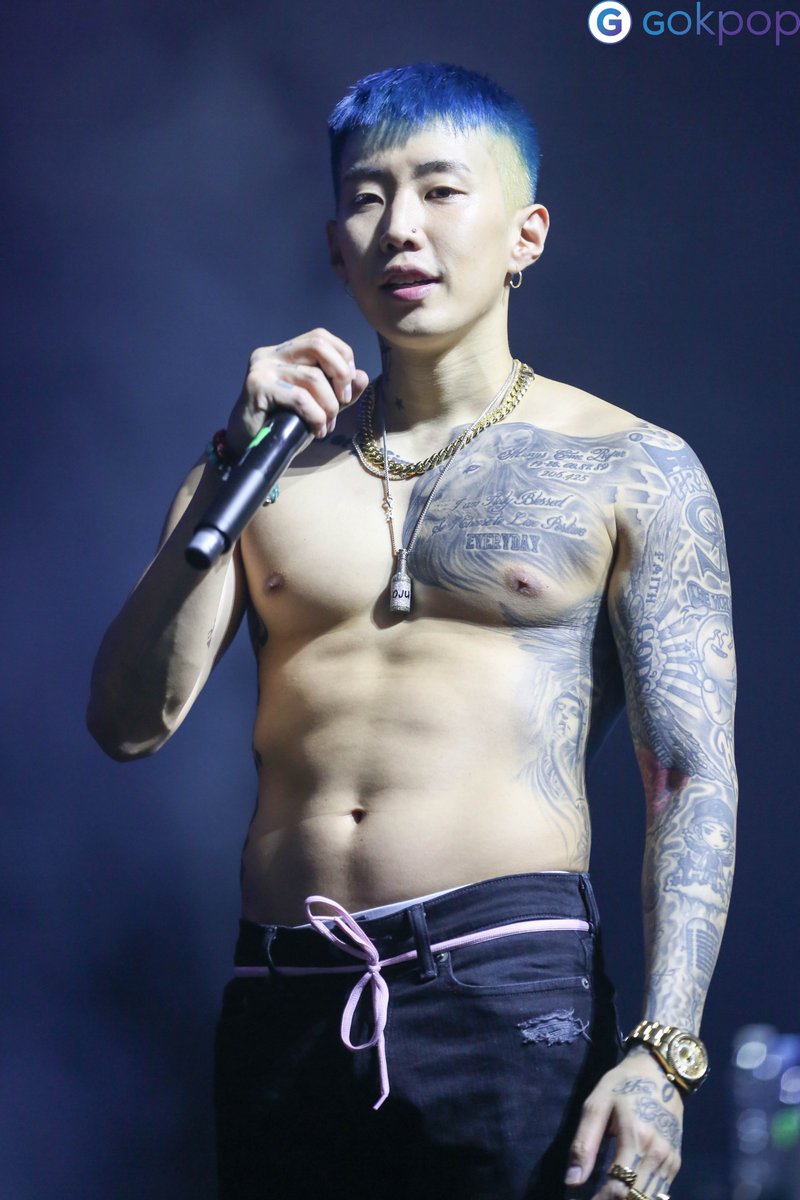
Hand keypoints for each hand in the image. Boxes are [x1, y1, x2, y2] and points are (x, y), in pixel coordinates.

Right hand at [226, 329, 369, 452]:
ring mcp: (262, 368)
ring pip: (313, 377)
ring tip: (326, 425)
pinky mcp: (256, 386)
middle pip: (318, 344)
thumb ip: (339, 392)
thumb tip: (362, 376)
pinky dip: (316, 416)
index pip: (320, 337)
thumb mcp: (318, 407)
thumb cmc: (282, 426)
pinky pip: (299, 397)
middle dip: (340, 373)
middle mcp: (271, 354)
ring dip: (329, 406)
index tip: (348, 385)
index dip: (342, 356)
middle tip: (343, 401)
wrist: (248, 449)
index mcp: (284, 352)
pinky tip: (316, 430)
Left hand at [566, 1050, 682, 1198]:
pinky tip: (626, 1191)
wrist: (661, 1070)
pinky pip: (660, 1192)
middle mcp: (658, 1155)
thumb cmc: (623, 1084)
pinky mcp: (676, 1163)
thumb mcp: (596, 1105)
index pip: (619, 1188)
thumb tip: (572, 1181)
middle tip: (594, 1198)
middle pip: (637, 1199)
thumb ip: (584, 1144)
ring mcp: (671, 1162)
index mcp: (636, 1139)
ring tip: (606, 1196)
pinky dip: (642, 1197)